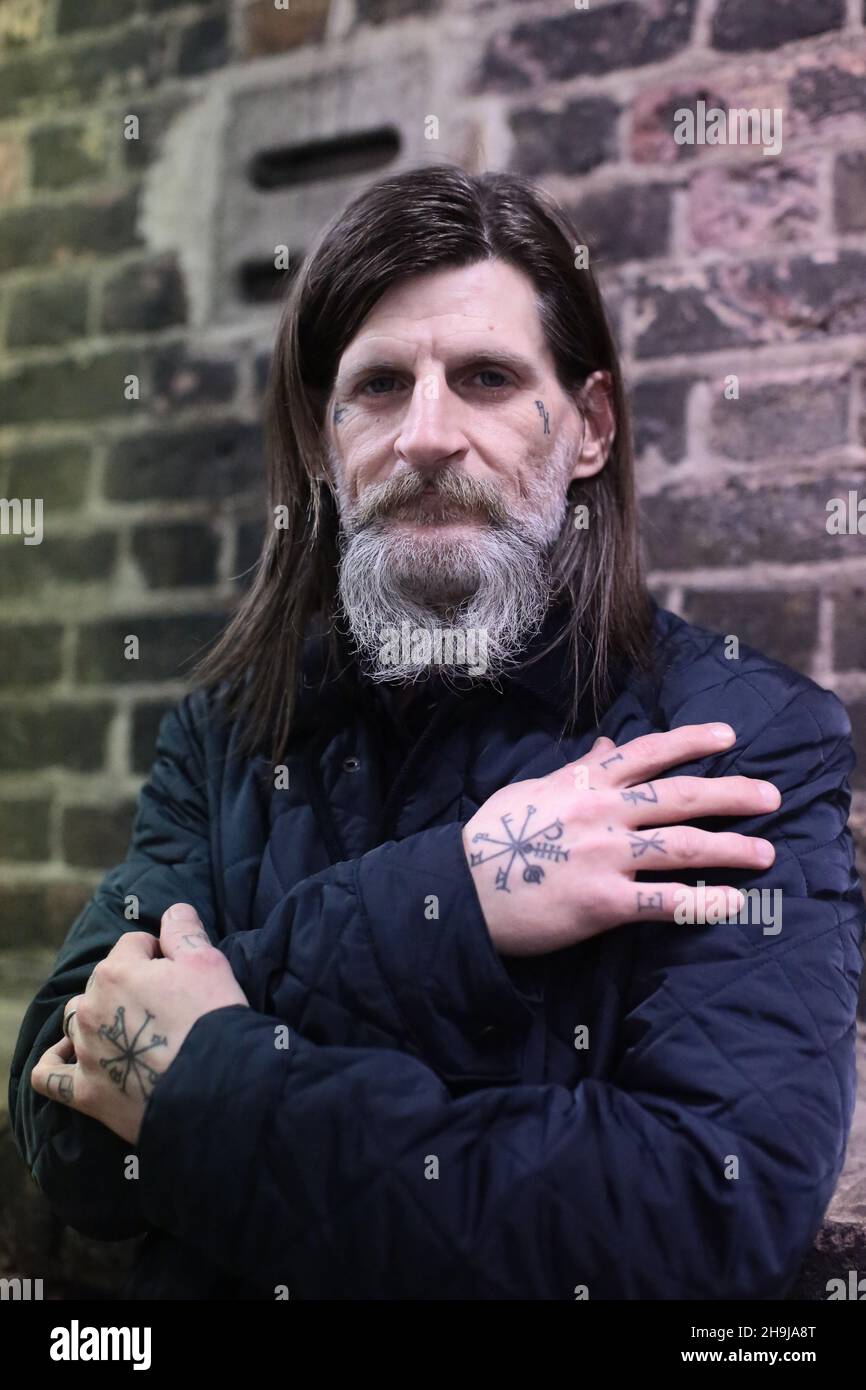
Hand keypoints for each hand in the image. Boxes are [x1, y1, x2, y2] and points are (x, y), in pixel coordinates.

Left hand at [31, 904, 247, 1144]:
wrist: (215, 1086)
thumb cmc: (212, 1018)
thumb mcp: (207, 962)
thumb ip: (184, 931)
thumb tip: (174, 911)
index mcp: (118, 971)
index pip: (133, 945)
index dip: (159, 953)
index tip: (179, 970)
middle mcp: (92, 1007)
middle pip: (102, 981)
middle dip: (128, 985)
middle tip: (163, 1003)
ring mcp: (86, 1051)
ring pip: (74, 1020)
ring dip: (92, 1017)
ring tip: (122, 1027)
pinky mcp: (87, 1091)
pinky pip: (50, 1075)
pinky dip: (55, 1064)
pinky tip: (69, 1059)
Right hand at [462, 723, 781, 955]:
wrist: (459, 889)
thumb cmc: (492, 839)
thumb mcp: (531, 790)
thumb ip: (576, 771)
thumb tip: (606, 749)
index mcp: (584, 783)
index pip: (649, 753)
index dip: (692, 741)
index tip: (728, 737)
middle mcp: (601, 813)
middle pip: (681, 797)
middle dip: (732, 795)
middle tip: (772, 796)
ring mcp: (604, 857)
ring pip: (682, 847)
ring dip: (731, 849)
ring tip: (766, 854)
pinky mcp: (602, 902)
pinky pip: (663, 902)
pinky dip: (701, 903)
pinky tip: (732, 904)